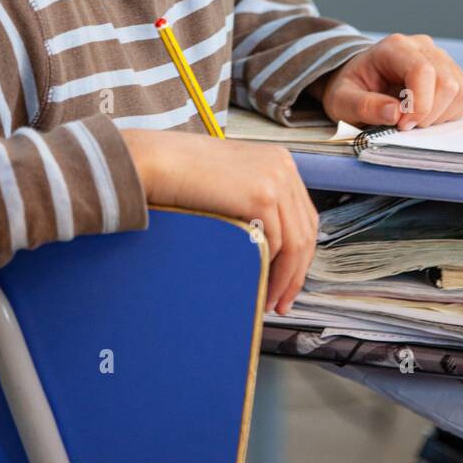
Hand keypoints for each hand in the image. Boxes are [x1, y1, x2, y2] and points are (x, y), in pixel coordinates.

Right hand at [121, 128, 318, 314]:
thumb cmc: (180, 174)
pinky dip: (272, 272)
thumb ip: (252, 198)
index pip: (303, 215)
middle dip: (297, 272)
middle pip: (306, 230)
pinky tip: (259, 286)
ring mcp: (276, 179)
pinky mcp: (262, 196)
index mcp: (278, 160)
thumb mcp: (229, 180)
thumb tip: (267, 242)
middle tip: (283, 301)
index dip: (300, 253)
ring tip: (270, 302)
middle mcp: (283, 166)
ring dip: (285, 279)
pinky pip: (277, 245)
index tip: (289, 279)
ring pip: (295, 243)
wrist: (156, 162)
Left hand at [313, 33, 462, 130]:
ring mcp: (441, 59)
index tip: (402, 124)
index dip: (419, 104)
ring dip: (439, 116)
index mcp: (395, 47)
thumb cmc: (351, 89)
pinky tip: (426, 114)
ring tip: (413, 118)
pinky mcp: (453, 74)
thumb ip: (364, 106)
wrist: (359, 83)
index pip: (423, 71)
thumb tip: (395, 113)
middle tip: (404, 125)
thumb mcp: (342, 100)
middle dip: (428, 115)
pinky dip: (449, 114)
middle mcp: (423, 47)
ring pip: (461, 92)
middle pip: (447, 84)